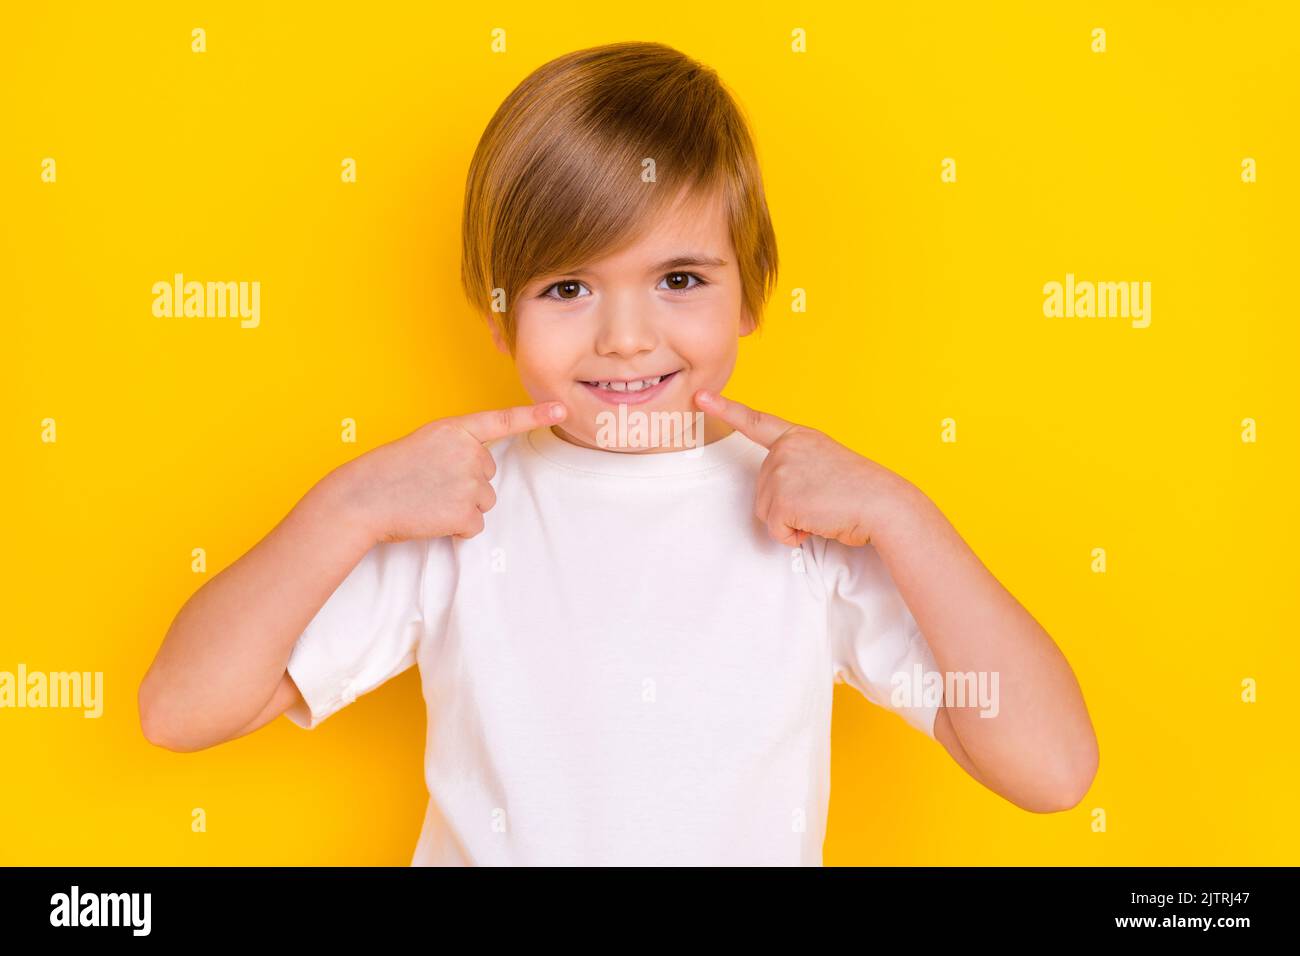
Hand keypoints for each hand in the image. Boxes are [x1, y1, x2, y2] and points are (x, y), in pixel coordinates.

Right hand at [336, 401, 566, 542]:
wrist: (362, 498)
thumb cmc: (387, 473)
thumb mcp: (425, 444)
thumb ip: (456, 448)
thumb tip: (478, 474)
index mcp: (456, 429)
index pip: (503, 421)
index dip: (535, 415)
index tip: (562, 409)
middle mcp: (468, 452)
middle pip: (487, 475)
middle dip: (464, 484)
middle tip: (428, 484)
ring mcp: (469, 482)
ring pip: (483, 501)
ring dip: (460, 506)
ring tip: (426, 500)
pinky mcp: (465, 512)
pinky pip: (474, 525)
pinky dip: (455, 528)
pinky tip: (430, 517)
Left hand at [694, 389, 913, 547]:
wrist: (884, 504)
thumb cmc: (863, 491)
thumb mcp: (827, 466)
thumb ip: (799, 468)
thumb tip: (783, 498)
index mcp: (798, 437)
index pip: (756, 421)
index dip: (726, 409)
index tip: (701, 397)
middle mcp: (785, 449)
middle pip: (763, 491)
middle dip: (789, 506)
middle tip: (824, 501)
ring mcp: (781, 471)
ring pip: (767, 512)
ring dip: (793, 521)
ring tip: (824, 510)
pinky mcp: (781, 498)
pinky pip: (776, 530)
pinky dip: (794, 535)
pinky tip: (818, 522)